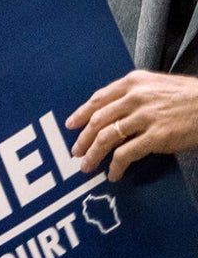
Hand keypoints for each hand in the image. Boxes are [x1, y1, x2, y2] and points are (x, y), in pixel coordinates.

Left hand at [68, 71, 197, 180]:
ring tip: (87, 166)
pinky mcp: (157, 137)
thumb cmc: (191, 97)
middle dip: (83, 139)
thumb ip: (135, 94)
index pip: (98, 99)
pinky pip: (126, 154)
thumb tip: (113, 111)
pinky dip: (116, 166)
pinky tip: (113, 174)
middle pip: (98, 120)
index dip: (81, 114)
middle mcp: (135, 97)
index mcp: (133, 82)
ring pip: (107, 137)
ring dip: (93, 154)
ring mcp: (145, 117)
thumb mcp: (158, 86)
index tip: (71, 125)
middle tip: (75, 152)